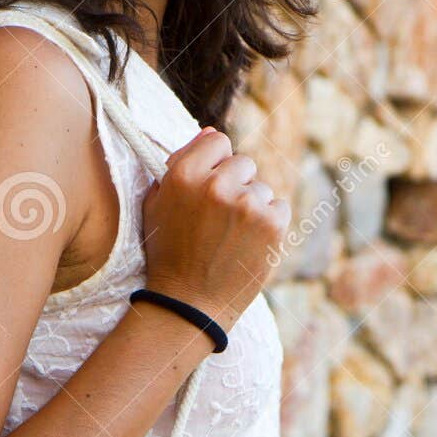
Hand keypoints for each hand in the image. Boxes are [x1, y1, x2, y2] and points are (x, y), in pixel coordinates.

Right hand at [140, 128, 289, 329]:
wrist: (190, 303)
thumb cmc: (169, 253)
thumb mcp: (158, 204)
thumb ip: (180, 163)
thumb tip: (210, 132)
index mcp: (184, 175)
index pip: (217, 140)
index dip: (215, 162)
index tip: (211, 182)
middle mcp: (216, 184)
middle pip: (243, 163)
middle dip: (234, 185)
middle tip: (219, 219)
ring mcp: (247, 204)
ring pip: (261, 189)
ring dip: (251, 207)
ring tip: (230, 238)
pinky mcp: (272, 224)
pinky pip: (278, 207)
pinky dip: (269, 224)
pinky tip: (248, 244)